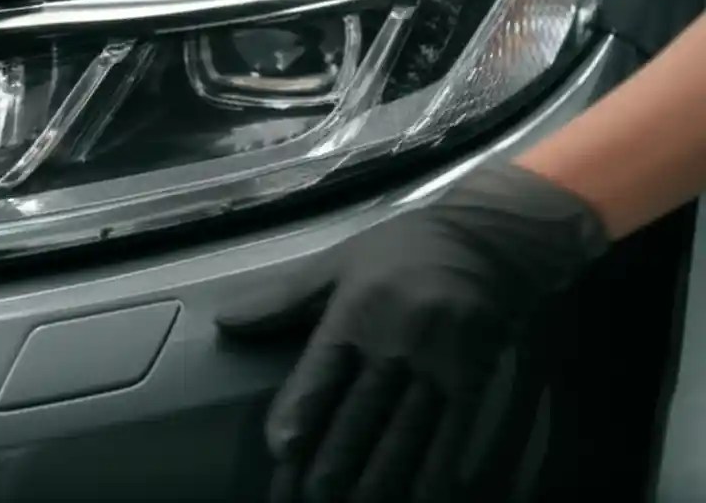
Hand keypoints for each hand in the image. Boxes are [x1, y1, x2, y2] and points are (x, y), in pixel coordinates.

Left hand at [217, 164, 608, 501]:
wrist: (490, 239)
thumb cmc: (402, 250)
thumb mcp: (338, 261)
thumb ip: (282, 298)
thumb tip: (225, 321)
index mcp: (355, 314)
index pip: (323, 371)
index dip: (302, 411)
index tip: (282, 448)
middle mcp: (395, 345)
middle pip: (359, 414)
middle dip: (332, 463)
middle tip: (307, 498)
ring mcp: (438, 367)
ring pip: (403, 434)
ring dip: (376, 479)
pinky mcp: (473, 382)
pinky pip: (452, 435)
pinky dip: (434, 473)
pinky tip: (419, 500)